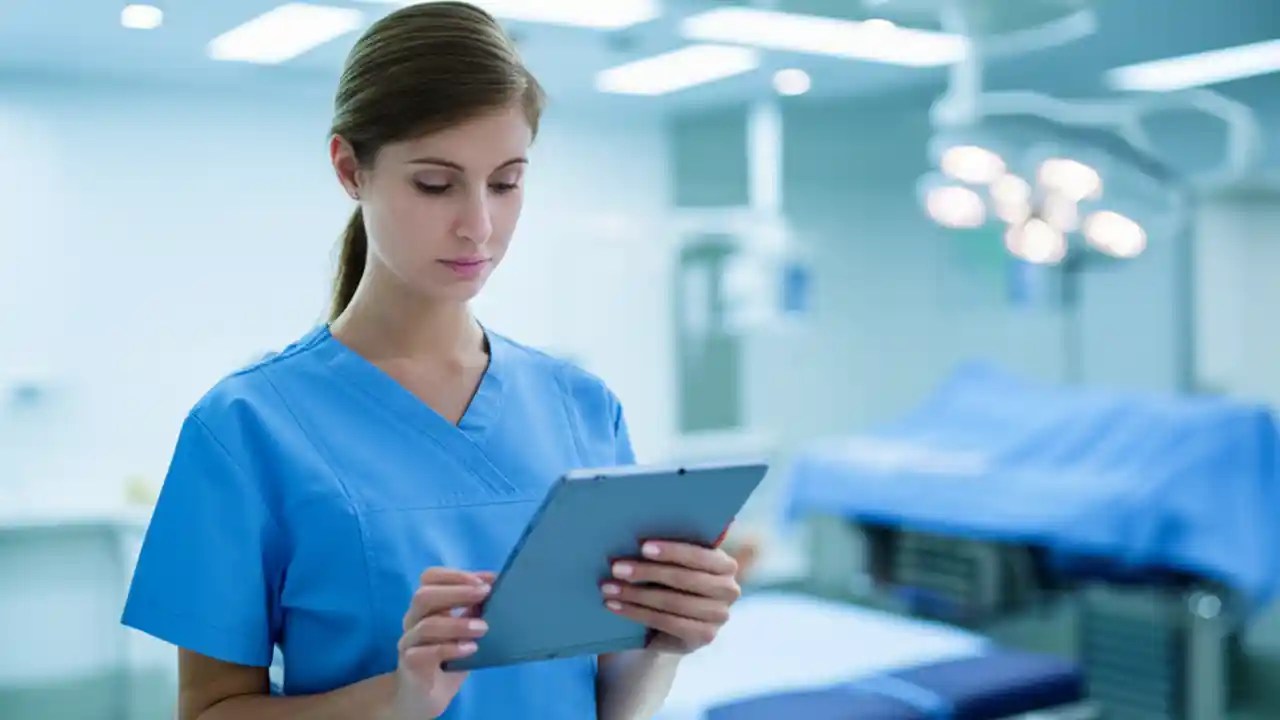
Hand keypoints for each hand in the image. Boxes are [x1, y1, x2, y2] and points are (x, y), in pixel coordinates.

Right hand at [390, 568, 492, 719]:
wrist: (425, 695)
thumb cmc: (448, 657)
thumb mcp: (466, 630)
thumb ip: (475, 610)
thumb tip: (496, 587)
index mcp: (427, 605)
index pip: (430, 577)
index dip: (457, 575)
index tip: (486, 581)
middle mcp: (413, 619)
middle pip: (424, 595)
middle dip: (457, 591)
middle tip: (485, 594)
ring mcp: (409, 642)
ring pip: (426, 625)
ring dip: (458, 623)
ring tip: (483, 628)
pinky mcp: (410, 664)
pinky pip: (425, 653)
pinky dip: (451, 648)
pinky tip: (470, 649)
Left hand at [601, 541, 740, 654]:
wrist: (667, 627)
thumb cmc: (667, 582)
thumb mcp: (672, 564)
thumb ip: (667, 552)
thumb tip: (634, 533)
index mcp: (726, 564)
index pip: (701, 555)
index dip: (672, 551)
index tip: (642, 547)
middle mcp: (729, 590)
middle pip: (685, 579)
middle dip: (647, 572)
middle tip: (616, 567)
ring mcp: (719, 616)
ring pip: (673, 602)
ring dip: (636, 595)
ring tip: (609, 588)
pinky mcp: (705, 637)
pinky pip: (667, 622)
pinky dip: (637, 613)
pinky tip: (615, 606)